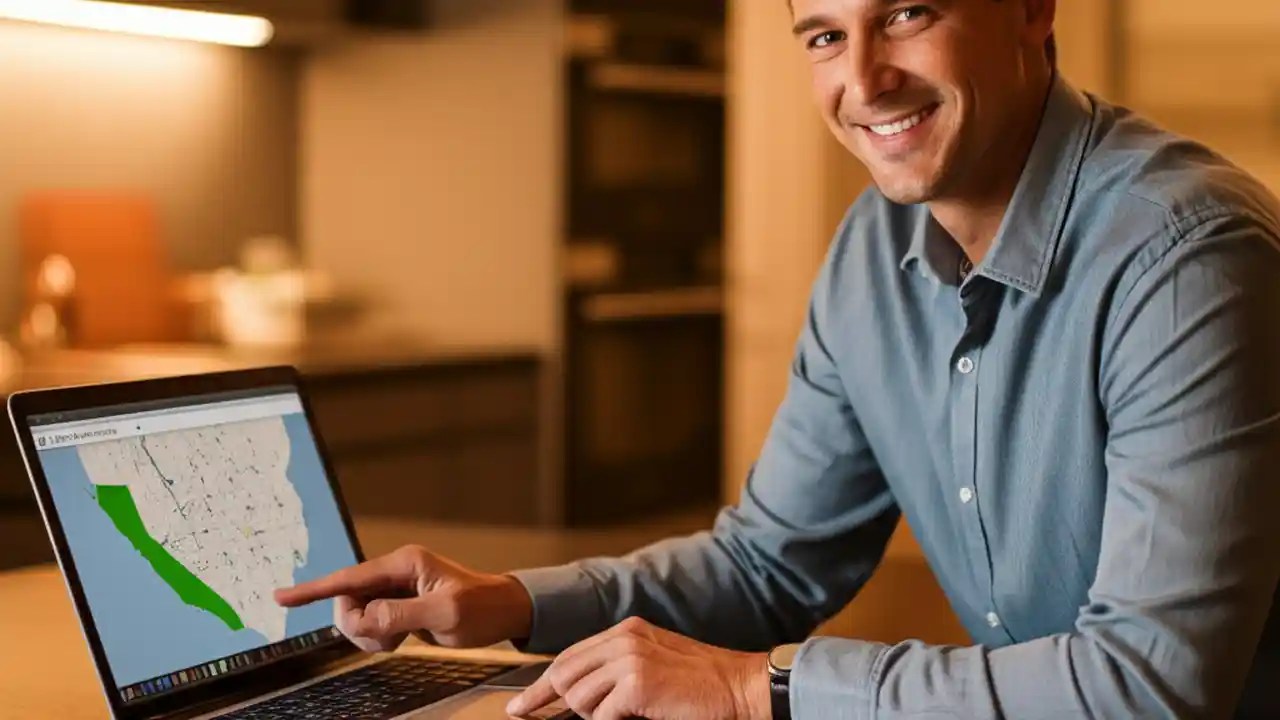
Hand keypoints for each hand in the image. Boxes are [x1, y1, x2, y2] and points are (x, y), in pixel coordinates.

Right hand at [273, 545, 532, 651]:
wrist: (506, 610)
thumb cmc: (483, 608)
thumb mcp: (444, 615)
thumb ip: (399, 615)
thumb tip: (362, 618)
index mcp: (405, 564)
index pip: (349, 578)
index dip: (313, 590)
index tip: (281, 597)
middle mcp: (396, 571)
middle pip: (348, 599)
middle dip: (357, 625)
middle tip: (388, 640)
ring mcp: (396, 587)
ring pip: (358, 614)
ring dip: (368, 634)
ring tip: (400, 640)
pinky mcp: (399, 603)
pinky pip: (371, 622)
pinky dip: (377, 637)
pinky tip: (400, 639)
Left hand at [506, 617, 769, 719]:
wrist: (741, 689)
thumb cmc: (703, 686)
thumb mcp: (655, 664)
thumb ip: (619, 669)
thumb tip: (577, 693)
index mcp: (627, 631)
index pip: (570, 656)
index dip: (542, 684)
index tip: (522, 705)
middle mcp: (625, 639)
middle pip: (564, 674)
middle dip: (549, 702)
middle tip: (533, 716)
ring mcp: (630, 659)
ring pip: (578, 698)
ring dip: (593, 717)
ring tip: (625, 715)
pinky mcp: (637, 684)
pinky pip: (600, 717)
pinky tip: (640, 717)